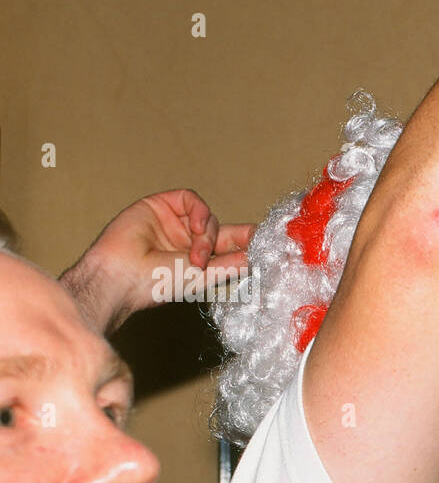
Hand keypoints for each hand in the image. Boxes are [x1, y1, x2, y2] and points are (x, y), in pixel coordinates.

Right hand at [61, 188, 253, 333]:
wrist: (122, 274)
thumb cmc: (159, 283)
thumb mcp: (206, 275)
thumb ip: (234, 262)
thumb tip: (261, 255)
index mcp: (202, 261)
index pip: (233, 246)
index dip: (250, 241)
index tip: (271, 240)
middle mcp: (189, 241)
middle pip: (224, 230)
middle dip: (235, 239)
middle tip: (240, 250)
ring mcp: (175, 223)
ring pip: (209, 217)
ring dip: (209, 235)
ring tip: (196, 256)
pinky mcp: (161, 205)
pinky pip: (191, 199)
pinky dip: (199, 211)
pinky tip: (196, 227)